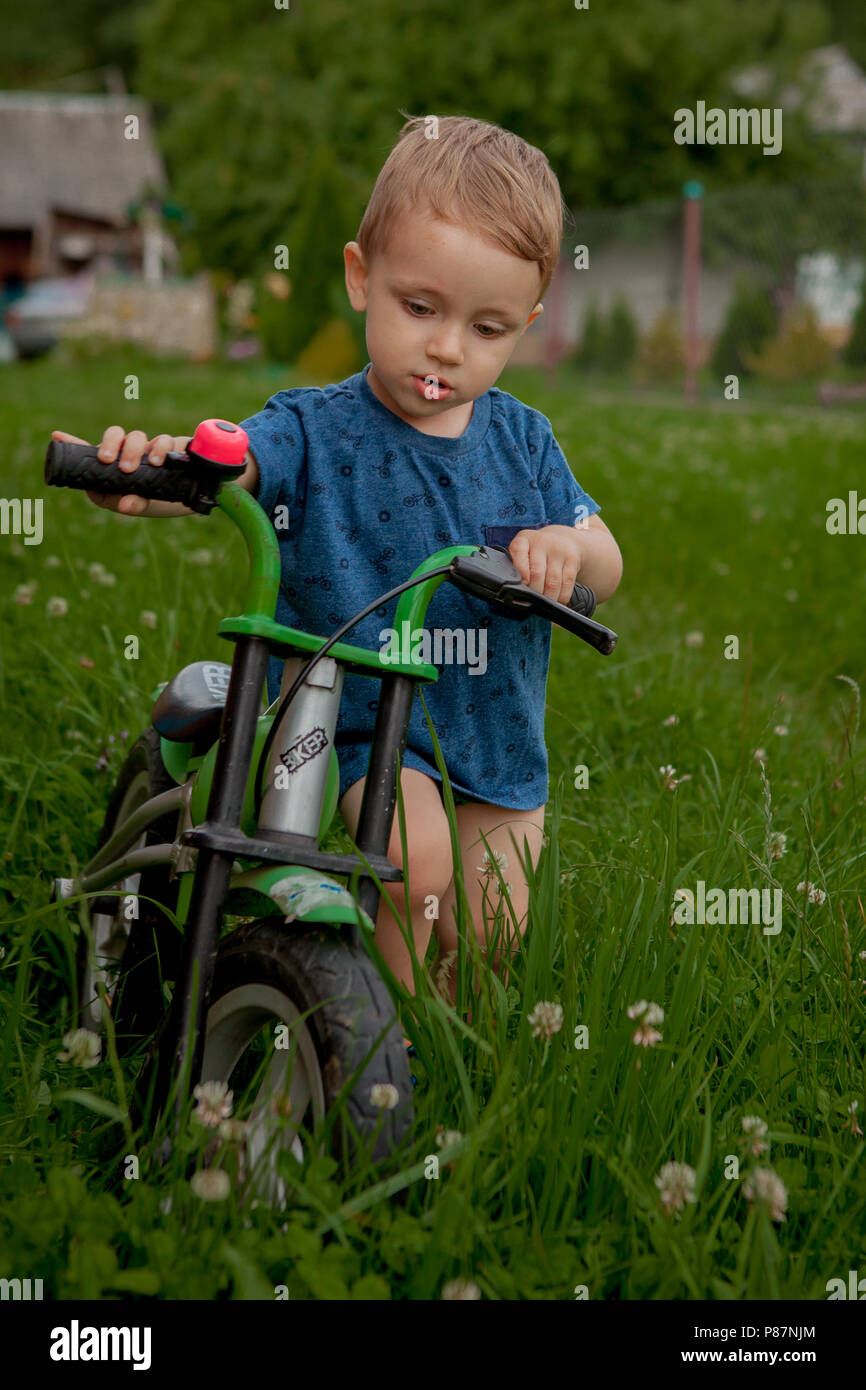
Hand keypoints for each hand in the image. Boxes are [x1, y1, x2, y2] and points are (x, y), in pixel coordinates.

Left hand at [50, 427, 192, 515]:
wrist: (188, 498)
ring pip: (136, 435)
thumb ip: (131, 505)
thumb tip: (126, 504)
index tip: (58, 436)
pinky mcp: (168, 447)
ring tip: (146, 464)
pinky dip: (162, 447)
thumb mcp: (140, 507)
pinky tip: (160, 461)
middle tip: (113, 463)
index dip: (72, 442)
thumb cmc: (155, 501)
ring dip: (136, 448)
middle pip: (114, 434)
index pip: (89, 450)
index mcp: (113, 467)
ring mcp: (146, 449)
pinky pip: (164, 440)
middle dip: (111, 444)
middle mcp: (127, 453)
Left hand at [508, 525, 581, 604]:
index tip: (523, 584)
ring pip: (553, 582)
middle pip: (537, 573)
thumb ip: (516, 566)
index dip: (520, 570)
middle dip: (534, 592)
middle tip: (531, 602)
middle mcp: (541, 542)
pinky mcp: (572, 559)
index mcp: (524, 539)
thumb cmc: (536, 552)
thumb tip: (514, 590)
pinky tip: (557, 602)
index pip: (519, 552)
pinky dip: (562, 597)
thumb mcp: (523, 551)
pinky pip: (567, 583)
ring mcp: (559, 550)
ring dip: (548, 598)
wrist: (562, 538)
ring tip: (543, 605)